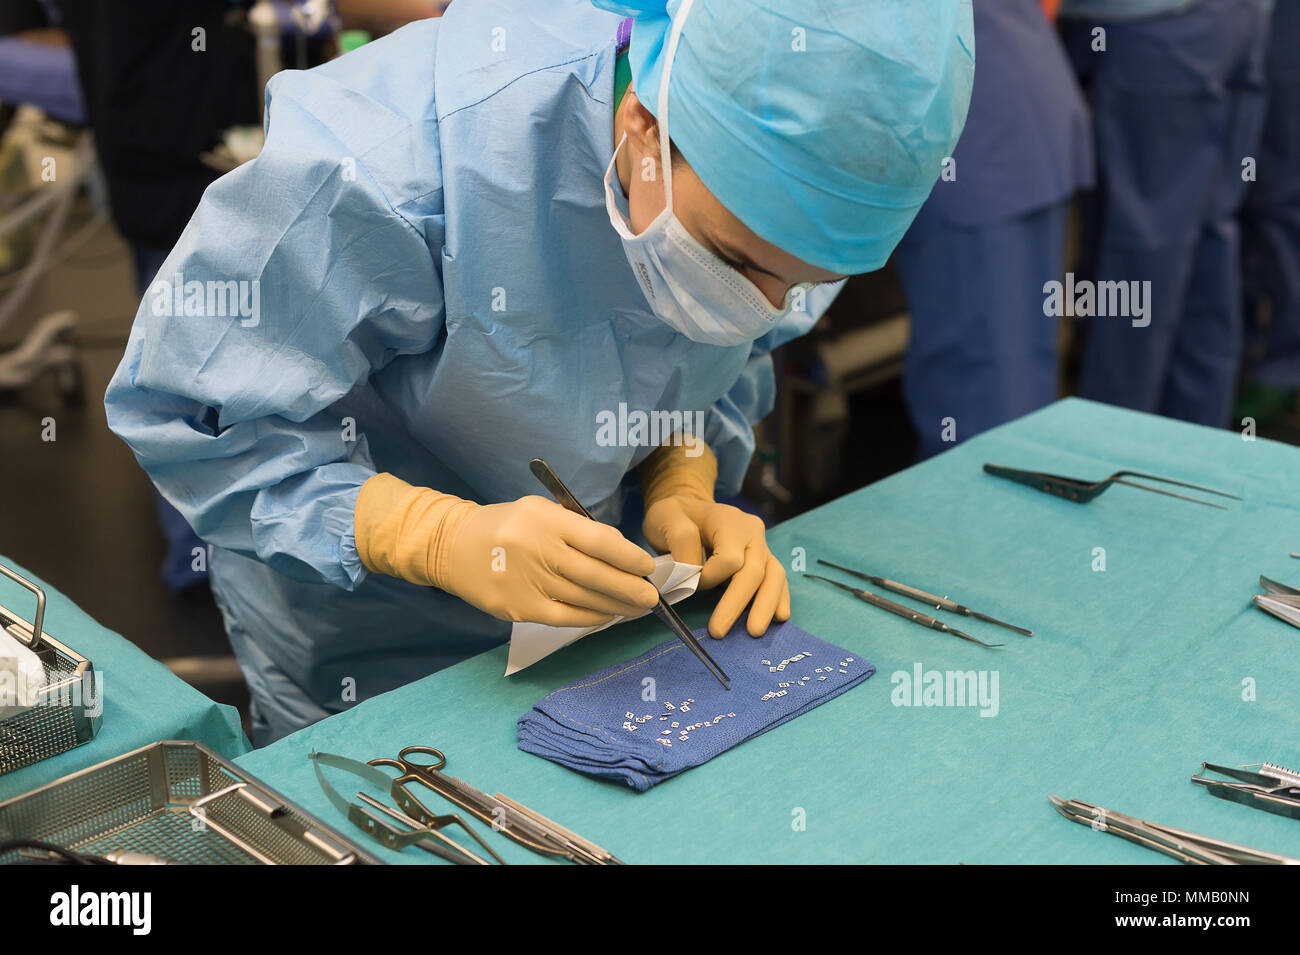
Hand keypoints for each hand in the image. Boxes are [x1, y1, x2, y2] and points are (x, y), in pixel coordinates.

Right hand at [444, 496, 659, 626]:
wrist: (453, 546)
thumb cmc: (507, 527)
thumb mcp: (540, 511)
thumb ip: (577, 528)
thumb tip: (620, 553)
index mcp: (547, 520)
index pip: (599, 540)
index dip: (628, 556)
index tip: (647, 567)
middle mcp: (539, 549)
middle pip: (596, 574)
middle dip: (630, 588)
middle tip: (651, 596)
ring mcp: (528, 581)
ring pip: (584, 599)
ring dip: (616, 606)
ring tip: (636, 608)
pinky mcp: (518, 607)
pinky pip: (564, 617)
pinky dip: (590, 618)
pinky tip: (606, 616)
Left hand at [642, 495, 789, 637]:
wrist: (688, 508)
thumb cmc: (675, 515)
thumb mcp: (666, 517)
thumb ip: (681, 541)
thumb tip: (696, 573)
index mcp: (729, 520)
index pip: (729, 558)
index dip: (711, 578)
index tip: (692, 585)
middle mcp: (752, 532)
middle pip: (754, 571)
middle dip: (738, 604)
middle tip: (718, 632)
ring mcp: (761, 546)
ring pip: (774, 577)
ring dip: (765, 606)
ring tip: (755, 631)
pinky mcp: (764, 560)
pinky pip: (778, 580)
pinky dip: (779, 599)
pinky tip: (779, 618)